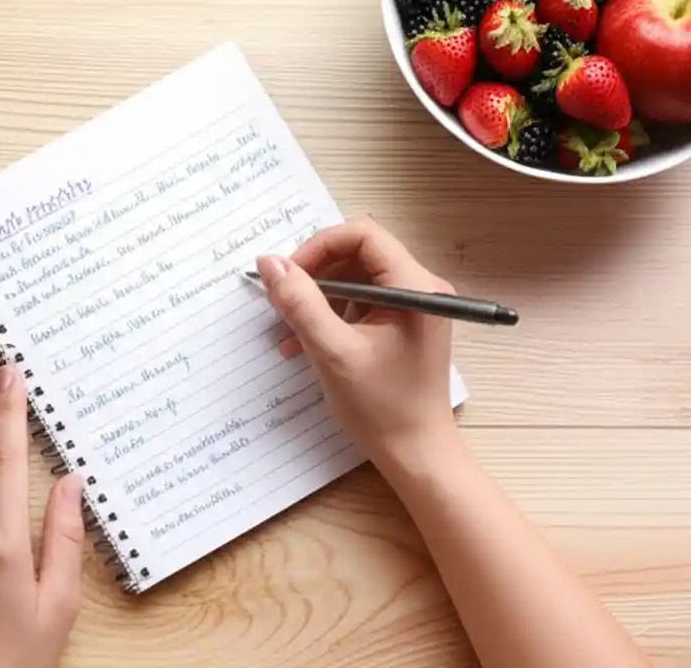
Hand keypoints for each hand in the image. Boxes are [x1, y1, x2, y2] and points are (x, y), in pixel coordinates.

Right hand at [256, 218, 456, 472]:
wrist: (416, 455)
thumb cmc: (382, 407)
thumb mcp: (332, 351)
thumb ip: (300, 303)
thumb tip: (269, 262)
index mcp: (415, 286)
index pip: (363, 235)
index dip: (320, 246)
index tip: (289, 275)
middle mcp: (421, 288)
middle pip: (358, 255)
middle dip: (315, 276)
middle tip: (284, 303)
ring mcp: (414, 308)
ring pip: (356, 281)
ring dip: (318, 300)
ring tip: (289, 333)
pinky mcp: (404, 327)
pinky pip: (362, 305)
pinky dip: (332, 318)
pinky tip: (306, 344)